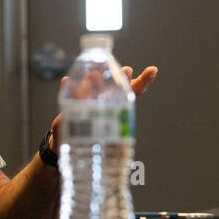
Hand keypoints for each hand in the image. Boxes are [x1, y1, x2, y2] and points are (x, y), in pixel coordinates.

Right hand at [42, 65, 158, 156]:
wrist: (73, 143)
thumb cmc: (95, 142)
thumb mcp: (109, 145)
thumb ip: (115, 146)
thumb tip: (122, 148)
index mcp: (119, 105)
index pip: (134, 90)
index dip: (144, 80)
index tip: (153, 69)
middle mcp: (106, 98)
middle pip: (116, 85)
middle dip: (122, 77)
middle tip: (127, 70)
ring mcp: (89, 98)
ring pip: (94, 85)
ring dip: (94, 79)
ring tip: (94, 74)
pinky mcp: (71, 103)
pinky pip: (69, 94)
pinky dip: (67, 88)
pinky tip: (66, 81)